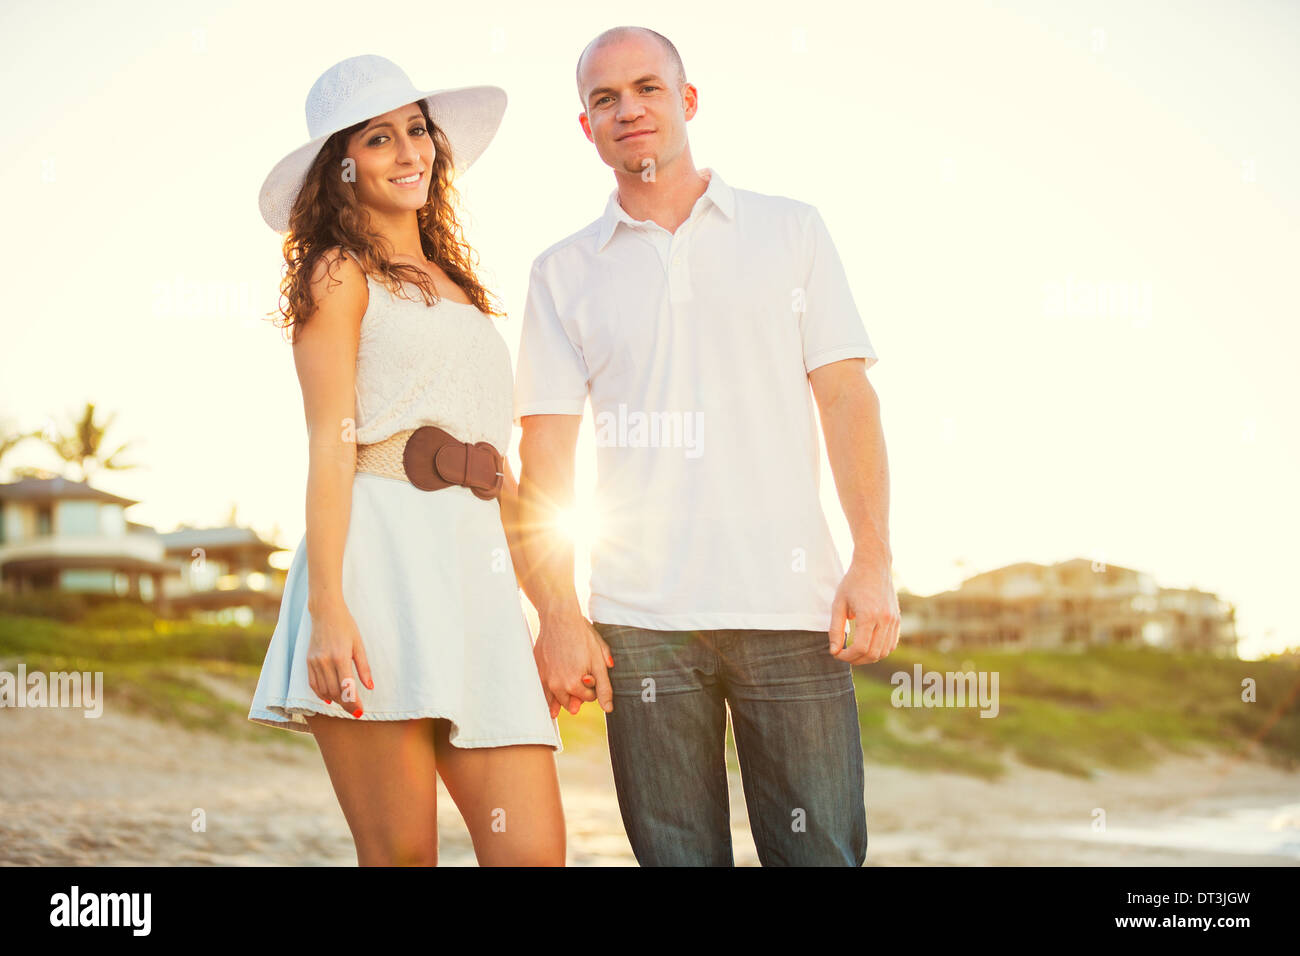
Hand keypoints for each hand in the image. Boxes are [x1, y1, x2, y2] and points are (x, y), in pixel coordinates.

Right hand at [306, 597, 373, 715]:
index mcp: (340, 657)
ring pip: (323, 690)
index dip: (353, 702)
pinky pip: (313, 684)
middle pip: (334, 692)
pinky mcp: (308, 661)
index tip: (359, 711)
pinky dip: (321, 694)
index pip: (346, 687)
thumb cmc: (346, 626)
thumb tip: (370, 687)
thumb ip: (364, 667)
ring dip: (334, 700)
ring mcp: (314, 662)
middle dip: (345, 704)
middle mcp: (325, 661)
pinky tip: (329, 698)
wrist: (325, 612)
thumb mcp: (359, 645)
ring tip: (344, 703)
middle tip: (354, 710)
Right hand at [534, 610, 613, 717]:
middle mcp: (557, 685)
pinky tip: (553, 705)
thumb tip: (608, 709)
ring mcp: (545, 679)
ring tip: (570, 702)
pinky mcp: (537, 671)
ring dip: (563, 700)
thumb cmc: (581, 637)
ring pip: (555, 700)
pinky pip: (542, 692)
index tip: (592, 677)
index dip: (593, 689)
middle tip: (582, 682)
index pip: (588, 698)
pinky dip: (549, 698)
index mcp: (574, 684)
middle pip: (571, 703)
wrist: (559, 619)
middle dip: (578, 696)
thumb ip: (604, 687)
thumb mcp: (598, 661)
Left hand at [828, 555, 899, 663]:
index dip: (847, 656)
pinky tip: (867, 646)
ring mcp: (894, 620)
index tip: (837, 654)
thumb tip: (834, 651)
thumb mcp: (838, 604)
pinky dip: (880, 650)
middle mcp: (885, 619)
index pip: (860, 648)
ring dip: (869, 657)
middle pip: (873, 653)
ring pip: (884, 652)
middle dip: (857, 660)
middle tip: (844, 655)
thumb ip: (836, 629)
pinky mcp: (897, 619)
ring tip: (855, 653)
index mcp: (868, 615)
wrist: (873, 565)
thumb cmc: (853, 583)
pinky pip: (891, 644)